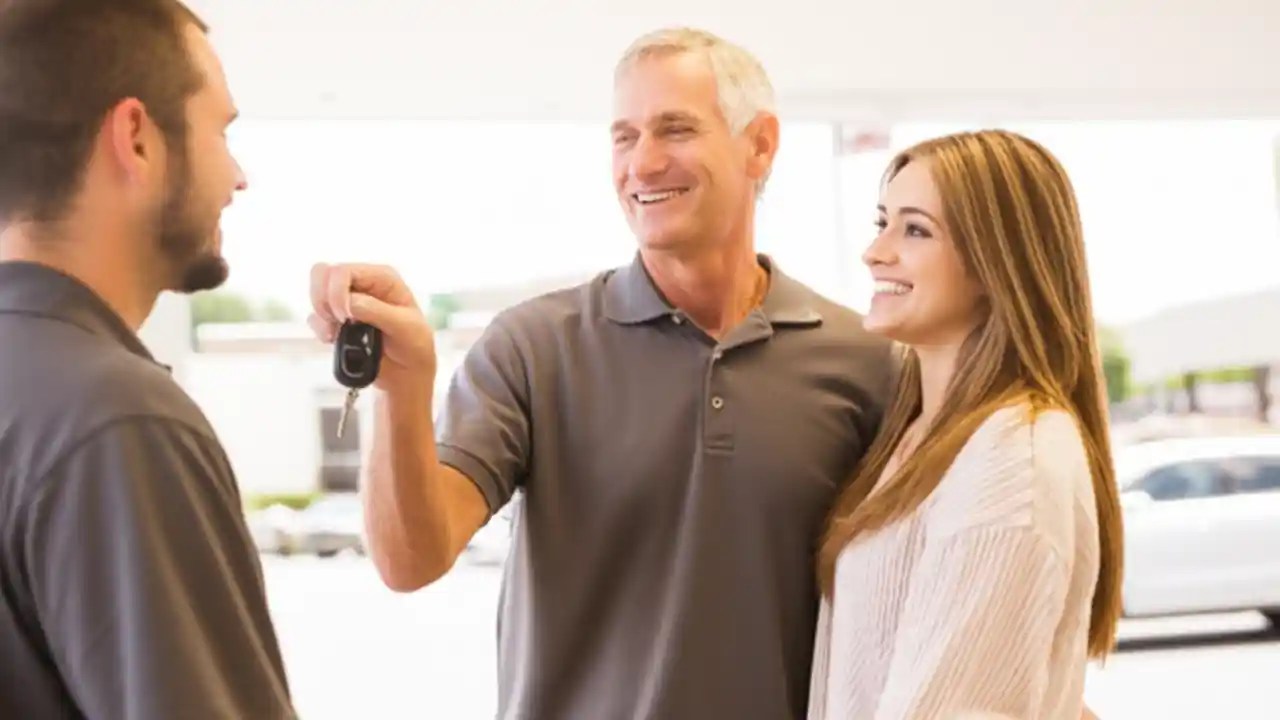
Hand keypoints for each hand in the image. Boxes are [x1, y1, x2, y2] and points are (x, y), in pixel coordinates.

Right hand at [308, 262, 436, 393]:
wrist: (407, 372)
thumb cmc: (414, 345)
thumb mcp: (405, 327)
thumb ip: (376, 311)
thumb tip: (348, 303)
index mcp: (381, 278)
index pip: (344, 271)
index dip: (336, 292)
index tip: (344, 317)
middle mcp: (362, 284)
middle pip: (323, 274)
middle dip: (324, 300)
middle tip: (339, 321)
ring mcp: (348, 300)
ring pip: (316, 294)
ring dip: (323, 317)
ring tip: (340, 333)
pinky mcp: (338, 319)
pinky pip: (315, 317)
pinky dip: (321, 330)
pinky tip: (337, 340)